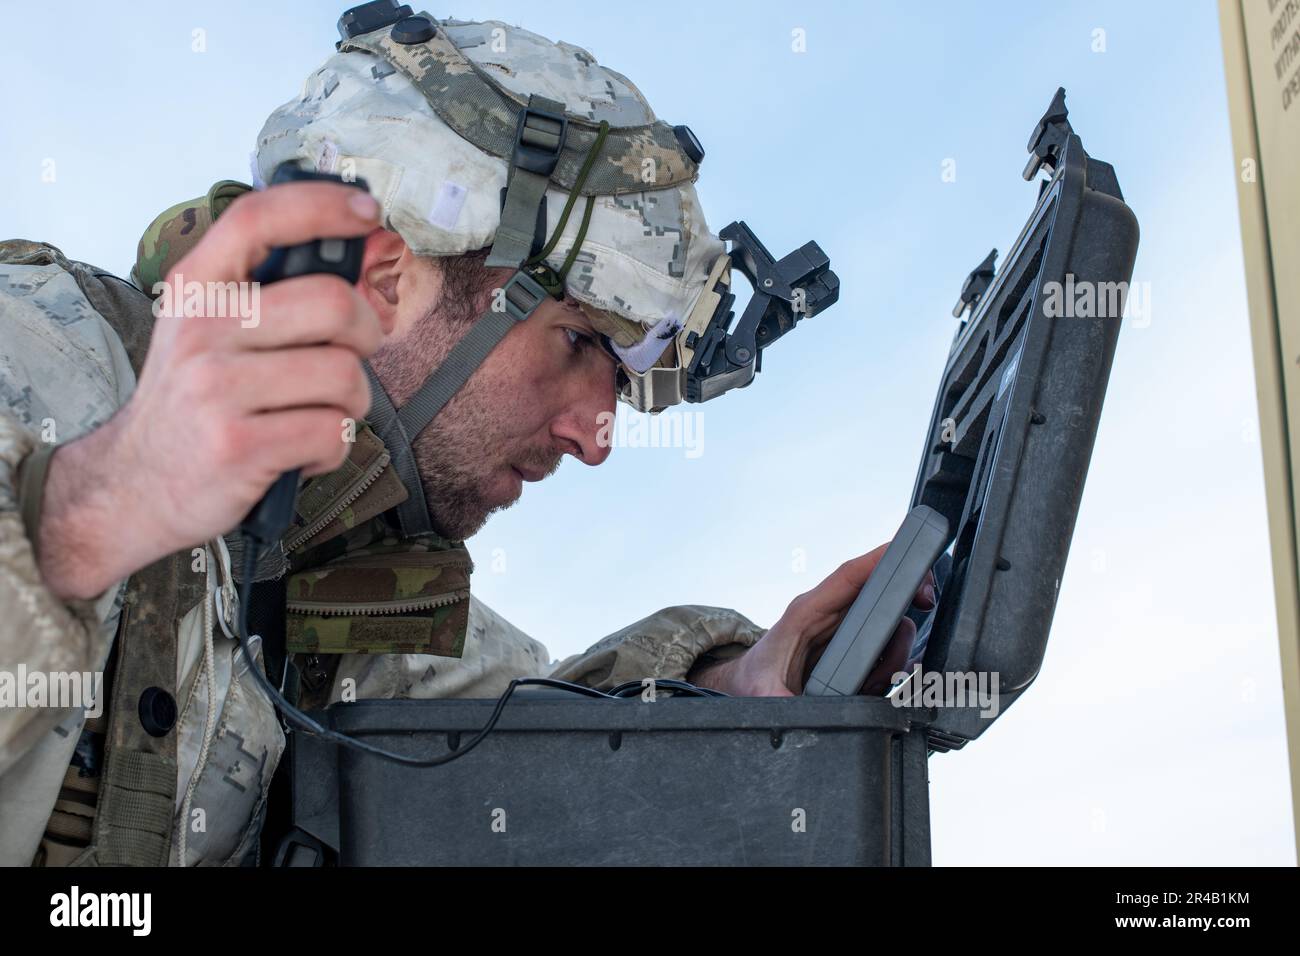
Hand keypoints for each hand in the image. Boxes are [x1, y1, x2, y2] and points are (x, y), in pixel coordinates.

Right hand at [37, 182, 383, 599]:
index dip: (321, 205)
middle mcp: (202, 331)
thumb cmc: (191, 406)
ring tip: (314, 414)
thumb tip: (352, 267)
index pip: (257, 219)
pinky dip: (334, 448)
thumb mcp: (203, 333)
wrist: (133, 487)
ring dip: (350, 403)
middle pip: (335, 303)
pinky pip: (333, 432)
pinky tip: (302, 451)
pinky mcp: (239, 445)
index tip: (367, 211)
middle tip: (350, 355)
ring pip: (345, 375)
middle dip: (367, 333)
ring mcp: (217, 388)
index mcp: (195, 291)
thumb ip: (262, 297)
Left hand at [694, 544, 935, 696]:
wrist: (746, 691)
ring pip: (889, 623)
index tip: (913, 553)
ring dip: (896, 651)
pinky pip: (885, 648)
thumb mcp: (761, 694)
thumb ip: (780, 702)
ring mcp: (843, 631)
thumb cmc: (752, 681)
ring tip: (876, 680)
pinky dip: (892, 666)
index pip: (848, 575)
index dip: (882, 559)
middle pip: (879, 591)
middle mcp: (829, 616)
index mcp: (806, 613)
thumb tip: (797, 712)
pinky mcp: (852, 650)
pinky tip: (878, 685)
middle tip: (923, 609)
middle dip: (907, 600)